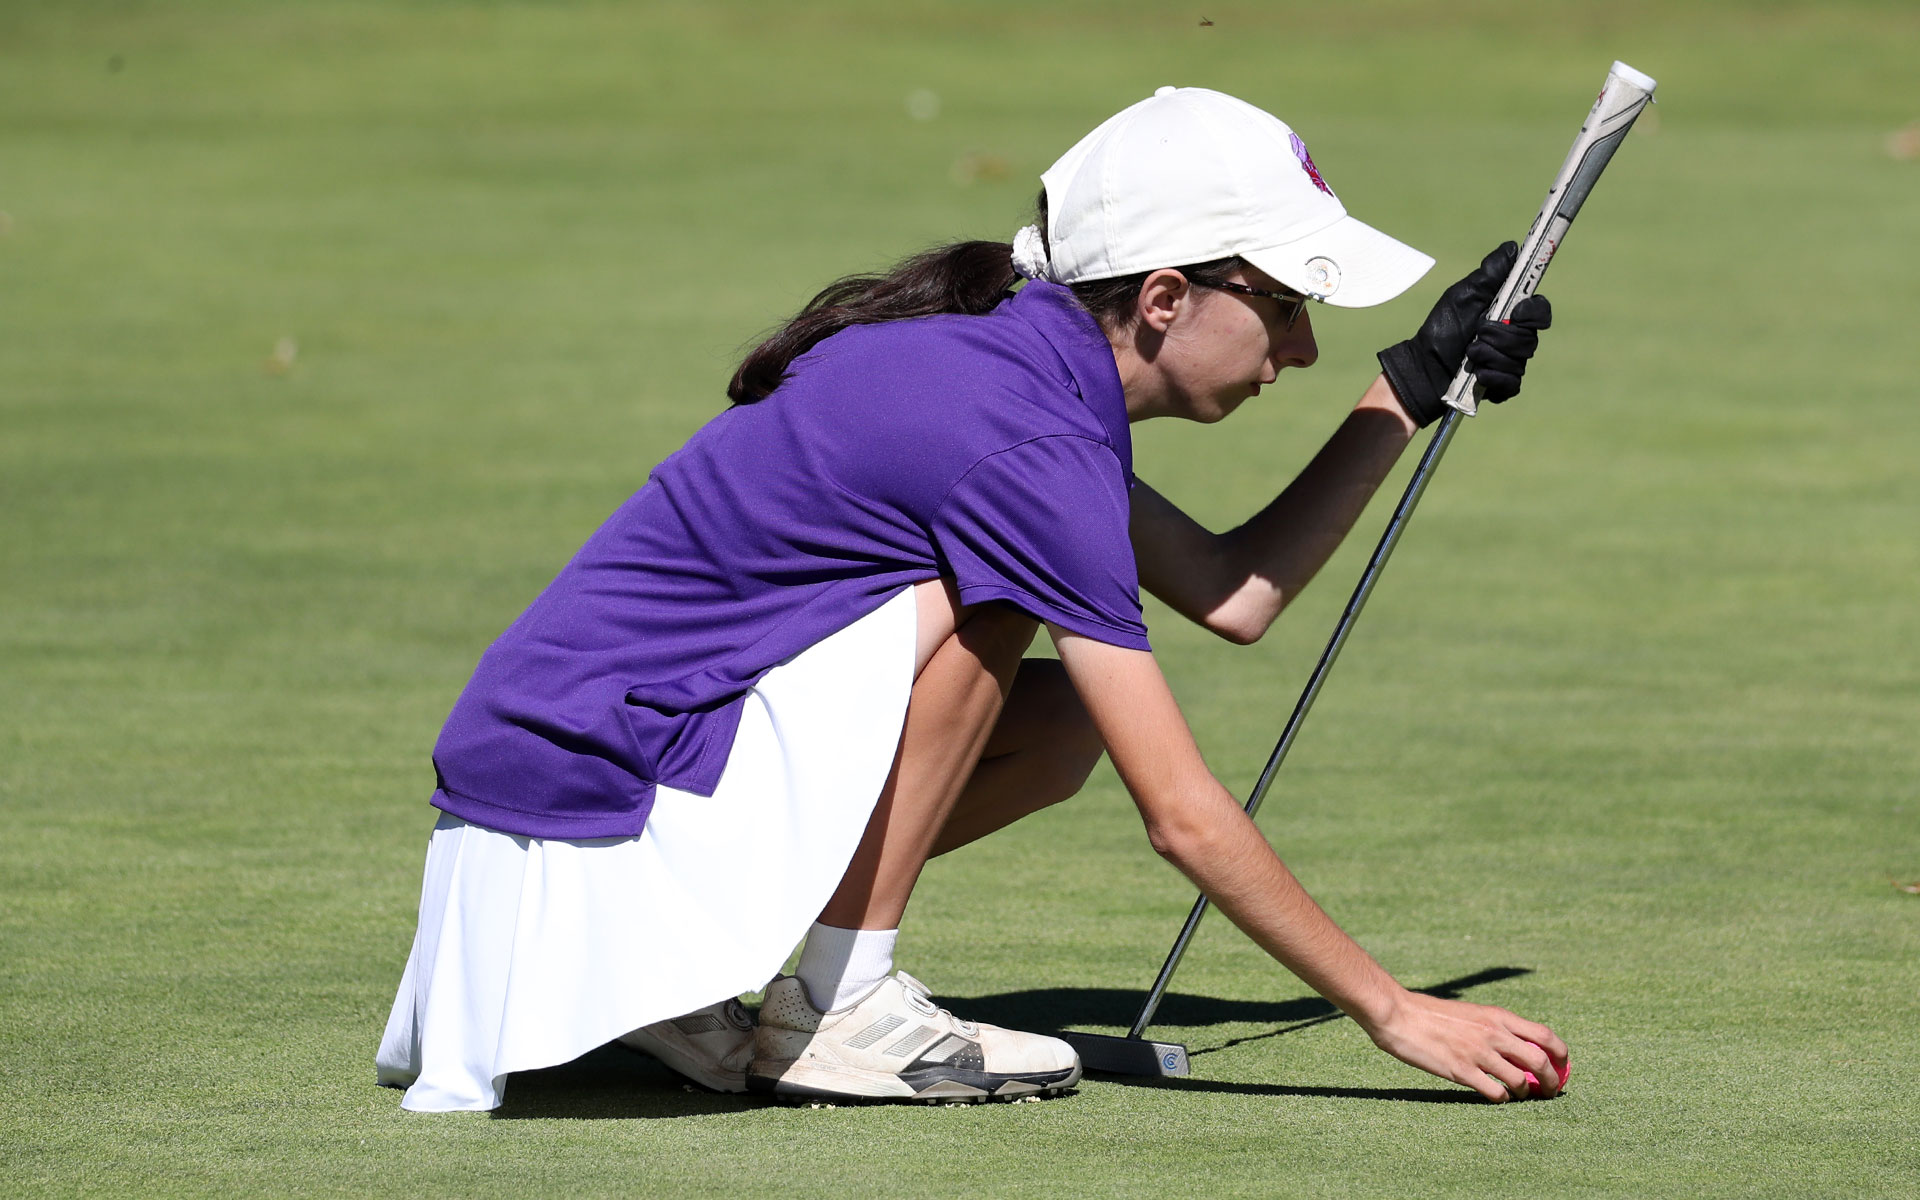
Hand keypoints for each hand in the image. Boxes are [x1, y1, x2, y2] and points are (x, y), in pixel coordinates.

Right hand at [1362, 988, 1568, 1101]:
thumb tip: (1517, 1048)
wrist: (1398, 1014)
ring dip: (1526, 1094)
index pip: (1545, 1036)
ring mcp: (1478, 1053)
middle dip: (1552, 1082)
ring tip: (1521, 1096)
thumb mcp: (1471, 1012)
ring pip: (1521, 1082)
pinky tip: (1496, 1097)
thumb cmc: (1430, 1012)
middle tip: (1549, 1091)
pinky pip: (1495, 1093)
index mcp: (1497, 1016)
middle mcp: (1493, 1034)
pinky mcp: (1462, 1071)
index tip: (1562, 1066)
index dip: (1561, 1055)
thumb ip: (1494, 1027)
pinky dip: (1502, 1099)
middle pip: (1541, 1062)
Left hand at [1377, 242, 1553, 426]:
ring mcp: (1511, 362)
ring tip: (1469, 353)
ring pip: (1520, 360)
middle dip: (1500, 335)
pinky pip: (1512, 383)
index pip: (1540, 312)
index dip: (1533, 313)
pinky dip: (1493, 377)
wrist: (1425, 365)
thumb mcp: (1464, 294)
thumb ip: (1490, 273)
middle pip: (1530, 337)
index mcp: (1510, 315)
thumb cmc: (1443, 327)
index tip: (1514, 312)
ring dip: (1491, 355)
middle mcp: (1516, 338)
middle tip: (1477, 332)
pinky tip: (1478, 374)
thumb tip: (1513, 246)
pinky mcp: (1503, 385)